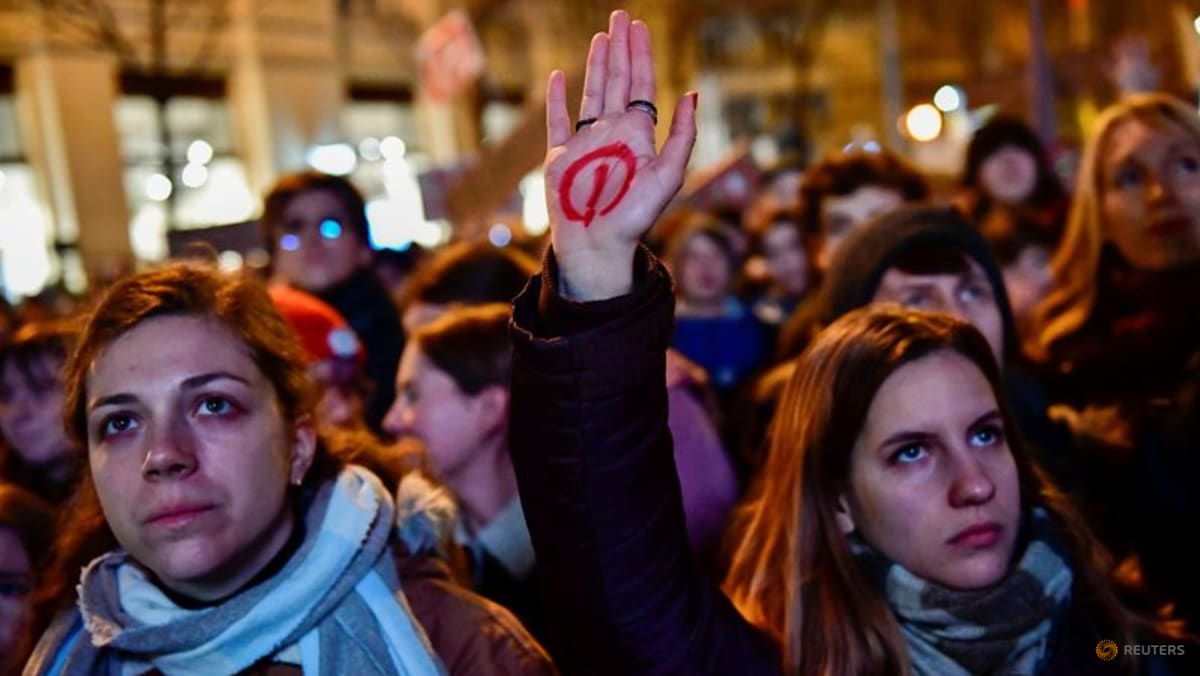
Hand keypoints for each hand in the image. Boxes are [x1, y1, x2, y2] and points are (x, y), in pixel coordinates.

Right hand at [544, 10, 696, 300]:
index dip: (640, 54)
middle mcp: (612, 134)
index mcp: (638, 134)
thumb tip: (692, 93)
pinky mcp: (559, 158)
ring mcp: (585, 144)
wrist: (597, 246)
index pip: (640, 84)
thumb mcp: (668, 175)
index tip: (639, 26)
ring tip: (601, 37)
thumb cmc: (634, 217)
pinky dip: (556, 100)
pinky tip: (559, 78)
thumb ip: (682, 136)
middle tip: (622, 17)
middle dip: (620, 48)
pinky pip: (558, 122)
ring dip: (596, 65)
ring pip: (591, 94)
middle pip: (617, 81)